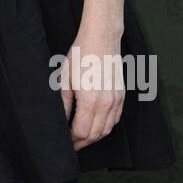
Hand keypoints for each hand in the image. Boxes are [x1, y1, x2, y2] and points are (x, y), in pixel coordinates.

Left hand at [59, 23, 125, 149]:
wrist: (102, 37)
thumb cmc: (80, 55)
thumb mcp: (65, 79)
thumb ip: (63, 104)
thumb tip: (61, 122)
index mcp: (90, 100)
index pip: (82, 132)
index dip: (71, 140)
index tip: (63, 142)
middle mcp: (107, 103)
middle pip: (95, 135)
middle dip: (82, 143)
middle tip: (70, 145)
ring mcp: (117, 100)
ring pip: (107, 130)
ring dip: (94, 137)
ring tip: (81, 138)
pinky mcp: (122, 95)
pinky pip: (115, 119)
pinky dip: (105, 127)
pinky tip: (95, 126)